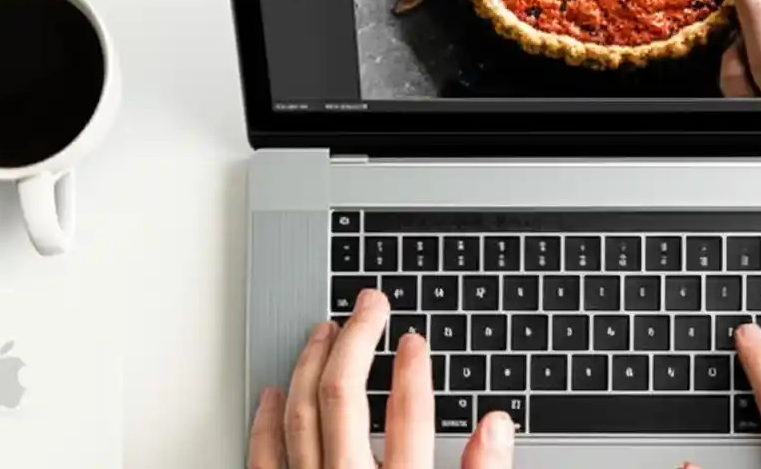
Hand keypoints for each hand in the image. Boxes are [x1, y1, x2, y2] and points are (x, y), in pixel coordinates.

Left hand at [248, 289, 515, 468]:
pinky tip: (272, 393)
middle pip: (342, 397)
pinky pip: (264, 457)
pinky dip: (266, 421)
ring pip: (298, 416)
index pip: (407, 415)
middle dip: (357, 341)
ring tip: (326, 331)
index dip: (413, 370)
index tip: (413, 340)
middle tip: (370, 305)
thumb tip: (497, 425)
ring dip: (310, 365)